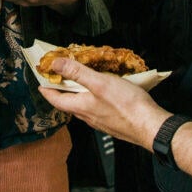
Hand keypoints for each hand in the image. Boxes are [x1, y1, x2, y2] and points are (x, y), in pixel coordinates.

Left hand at [39, 57, 168, 147]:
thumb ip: (77, 73)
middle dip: (63, 89)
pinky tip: (103, 91)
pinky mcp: (112, 120)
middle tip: (60, 76)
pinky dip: (93, 97)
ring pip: (83, 105)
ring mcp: (100, 120)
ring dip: (79, 93)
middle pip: (69, 102)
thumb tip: (56, 64)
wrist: (150, 126)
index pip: (56, 99)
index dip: (47, 89)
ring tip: (81, 80)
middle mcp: (88, 116)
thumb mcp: (100, 83)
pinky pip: (97, 108)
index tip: (41, 82)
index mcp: (81, 107)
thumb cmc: (127, 106)